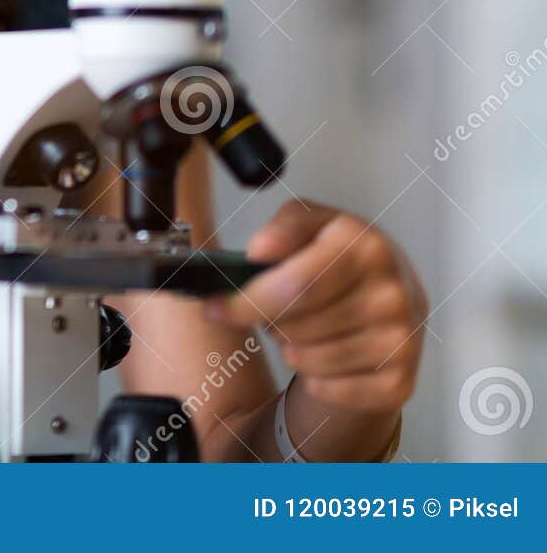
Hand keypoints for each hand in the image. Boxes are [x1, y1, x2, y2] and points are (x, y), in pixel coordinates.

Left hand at [204, 197, 426, 412]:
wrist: (390, 300)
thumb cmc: (338, 261)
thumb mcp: (314, 226)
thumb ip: (285, 227)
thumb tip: (259, 251)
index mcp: (367, 247)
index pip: (296, 285)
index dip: (246, 301)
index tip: (214, 309)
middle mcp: (392, 293)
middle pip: (295, 326)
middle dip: (269, 322)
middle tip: (276, 312)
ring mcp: (401, 341)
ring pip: (307, 361)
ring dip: (290, 349)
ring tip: (304, 330)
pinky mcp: (399, 381)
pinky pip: (328, 389)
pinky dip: (314, 378)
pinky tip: (326, 356)